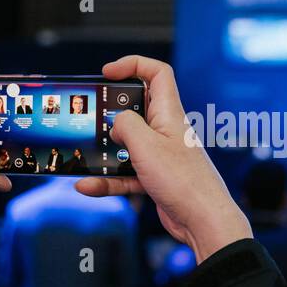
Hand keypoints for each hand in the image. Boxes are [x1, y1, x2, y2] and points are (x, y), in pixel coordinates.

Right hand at [75, 56, 250, 263]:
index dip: (133, 65)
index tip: (108, 72)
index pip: (157, 74)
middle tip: (91, 117)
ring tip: (82, 154)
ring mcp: (161, 155)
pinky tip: (88, 186)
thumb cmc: (184, 181)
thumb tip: (115, 122)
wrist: (204, 221)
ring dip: (105, 150)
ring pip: (127, 145)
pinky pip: (126, 174)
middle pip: (137, 108)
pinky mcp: (156, 178)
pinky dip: (107, 179)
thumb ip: (126, 126)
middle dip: (111, 111)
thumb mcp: (146, 146)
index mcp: (169, 113)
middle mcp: (166, 130)